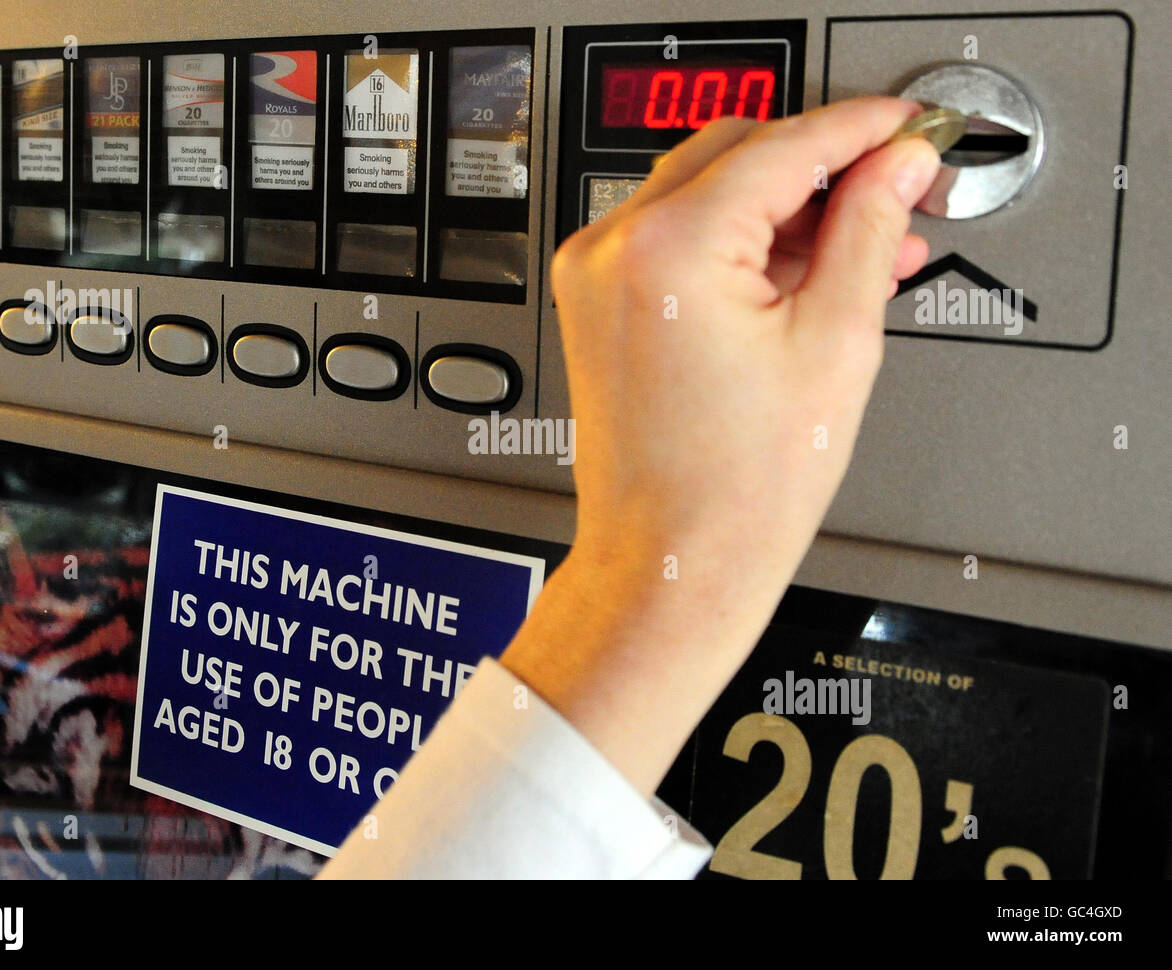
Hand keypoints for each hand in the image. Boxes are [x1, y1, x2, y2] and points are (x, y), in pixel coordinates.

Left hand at [502, 97, 941, 793]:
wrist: (670, 565)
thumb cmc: (734, 493)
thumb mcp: (835, 344)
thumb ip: (869, 230)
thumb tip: (896, 167)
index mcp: (671, 245)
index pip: (787, 142)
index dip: (864, 129)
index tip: (909, 129)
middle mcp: (615, 247)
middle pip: (739, 152)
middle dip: (822, 167)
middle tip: (893, 193)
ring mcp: (595, 276)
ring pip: (706, 191)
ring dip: (783, 207)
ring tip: (861, 250)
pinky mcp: (595, 305)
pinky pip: (675, 238)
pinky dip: (737, 244)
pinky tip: (799, 275)